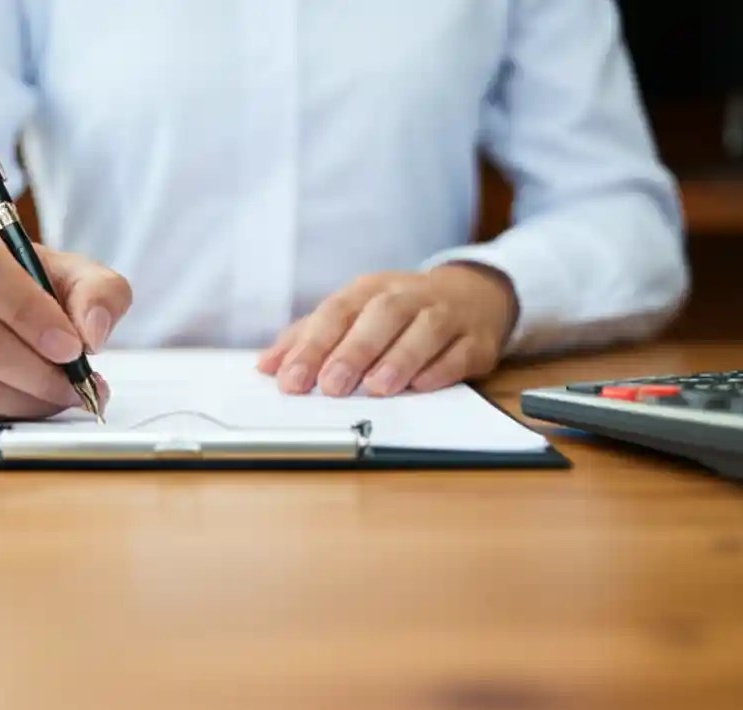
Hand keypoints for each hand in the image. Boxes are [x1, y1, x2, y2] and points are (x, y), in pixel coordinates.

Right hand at [0, 216, 131, 419]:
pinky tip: (21, 403)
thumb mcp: (69, 275)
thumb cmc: (22, 287)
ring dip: (23, 399)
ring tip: (58, 397)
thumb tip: (93, 332)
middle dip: (36, 370)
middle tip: (75, 386)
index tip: (71, 347)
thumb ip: (98, 292)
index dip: (28, 311)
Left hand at [257, 264, 517, 396]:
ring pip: (425, 329)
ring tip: (377, 387)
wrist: (473, 296)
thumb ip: (309, 338)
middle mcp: (409, 296)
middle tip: (332, 385)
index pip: (337, 312)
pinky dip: (441, 369)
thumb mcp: (353, 315)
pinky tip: (422, 385)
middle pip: (382, 315)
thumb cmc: (399, 312)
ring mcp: (446, 315)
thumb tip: (266, 366)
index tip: (291, 380)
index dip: (313, 346)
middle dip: (355, 350)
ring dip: (400, 357)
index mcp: (371, 290)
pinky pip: (460, 352)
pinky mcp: (476, 340)